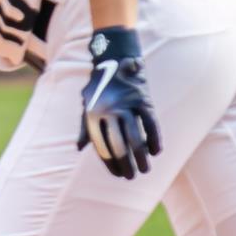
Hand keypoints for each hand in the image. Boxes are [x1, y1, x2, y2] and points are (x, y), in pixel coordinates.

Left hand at [77, 26, 161, 179]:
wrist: (114, 58)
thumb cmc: (99, 86)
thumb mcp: (87, 104)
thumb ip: (84, 127)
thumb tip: (79, 148)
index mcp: (93, 115)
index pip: (101, 147)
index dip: (110, 163)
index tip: (117, 175)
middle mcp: (109, 112)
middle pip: (119, 145)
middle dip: (126, 164)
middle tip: (133, 176)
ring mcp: (127, 106)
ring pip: (135, 137)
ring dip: (141, 156)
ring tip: (145, 169)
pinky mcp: (143, 99)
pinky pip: (150, 124)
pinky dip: (154, 138)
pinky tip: (156, 151)